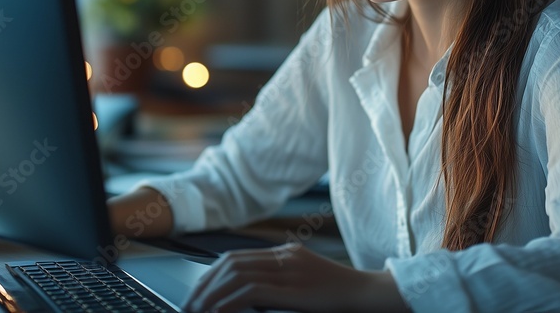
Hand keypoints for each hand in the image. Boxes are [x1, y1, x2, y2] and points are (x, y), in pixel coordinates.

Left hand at [183, 242, 408, 312]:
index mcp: (286, 254)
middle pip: (231, 264)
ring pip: (236, 275)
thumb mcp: (307, 282)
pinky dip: (229, 302)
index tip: (196, 294)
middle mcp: (285, 257)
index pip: (236, 258)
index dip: (210, 275)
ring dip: (211, 295)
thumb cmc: (341, 295)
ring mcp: (290, 271)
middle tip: (189, 306)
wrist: (370, 295)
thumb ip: (281, 282)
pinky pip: (251, 292)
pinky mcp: (294, 289)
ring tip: (198, 311)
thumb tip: (248, 295)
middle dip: (204, 285)